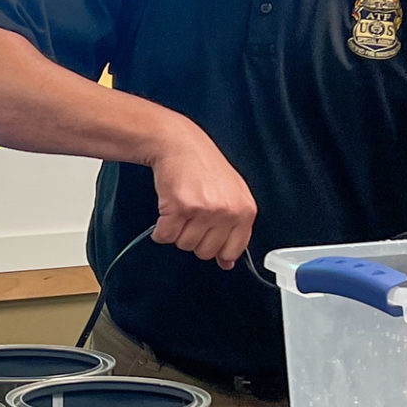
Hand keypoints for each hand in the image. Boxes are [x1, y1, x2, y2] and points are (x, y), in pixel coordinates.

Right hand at [148, 120, 256, 268]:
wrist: (179, 144)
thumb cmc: (204, 167)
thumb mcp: (232, 195)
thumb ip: (234, 229)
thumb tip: (227, 262)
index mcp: (245, 210)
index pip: (233, 250)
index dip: (216, 246)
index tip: (208, 235)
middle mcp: (227, 211)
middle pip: (205, 252)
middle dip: (194, 237)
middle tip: (193, 215)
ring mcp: (204, 210)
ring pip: (184, 245)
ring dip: (177, 231)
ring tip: (182, 208)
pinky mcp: (179, 207)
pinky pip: (165, 236)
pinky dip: (160, 229)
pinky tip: (168, 210)